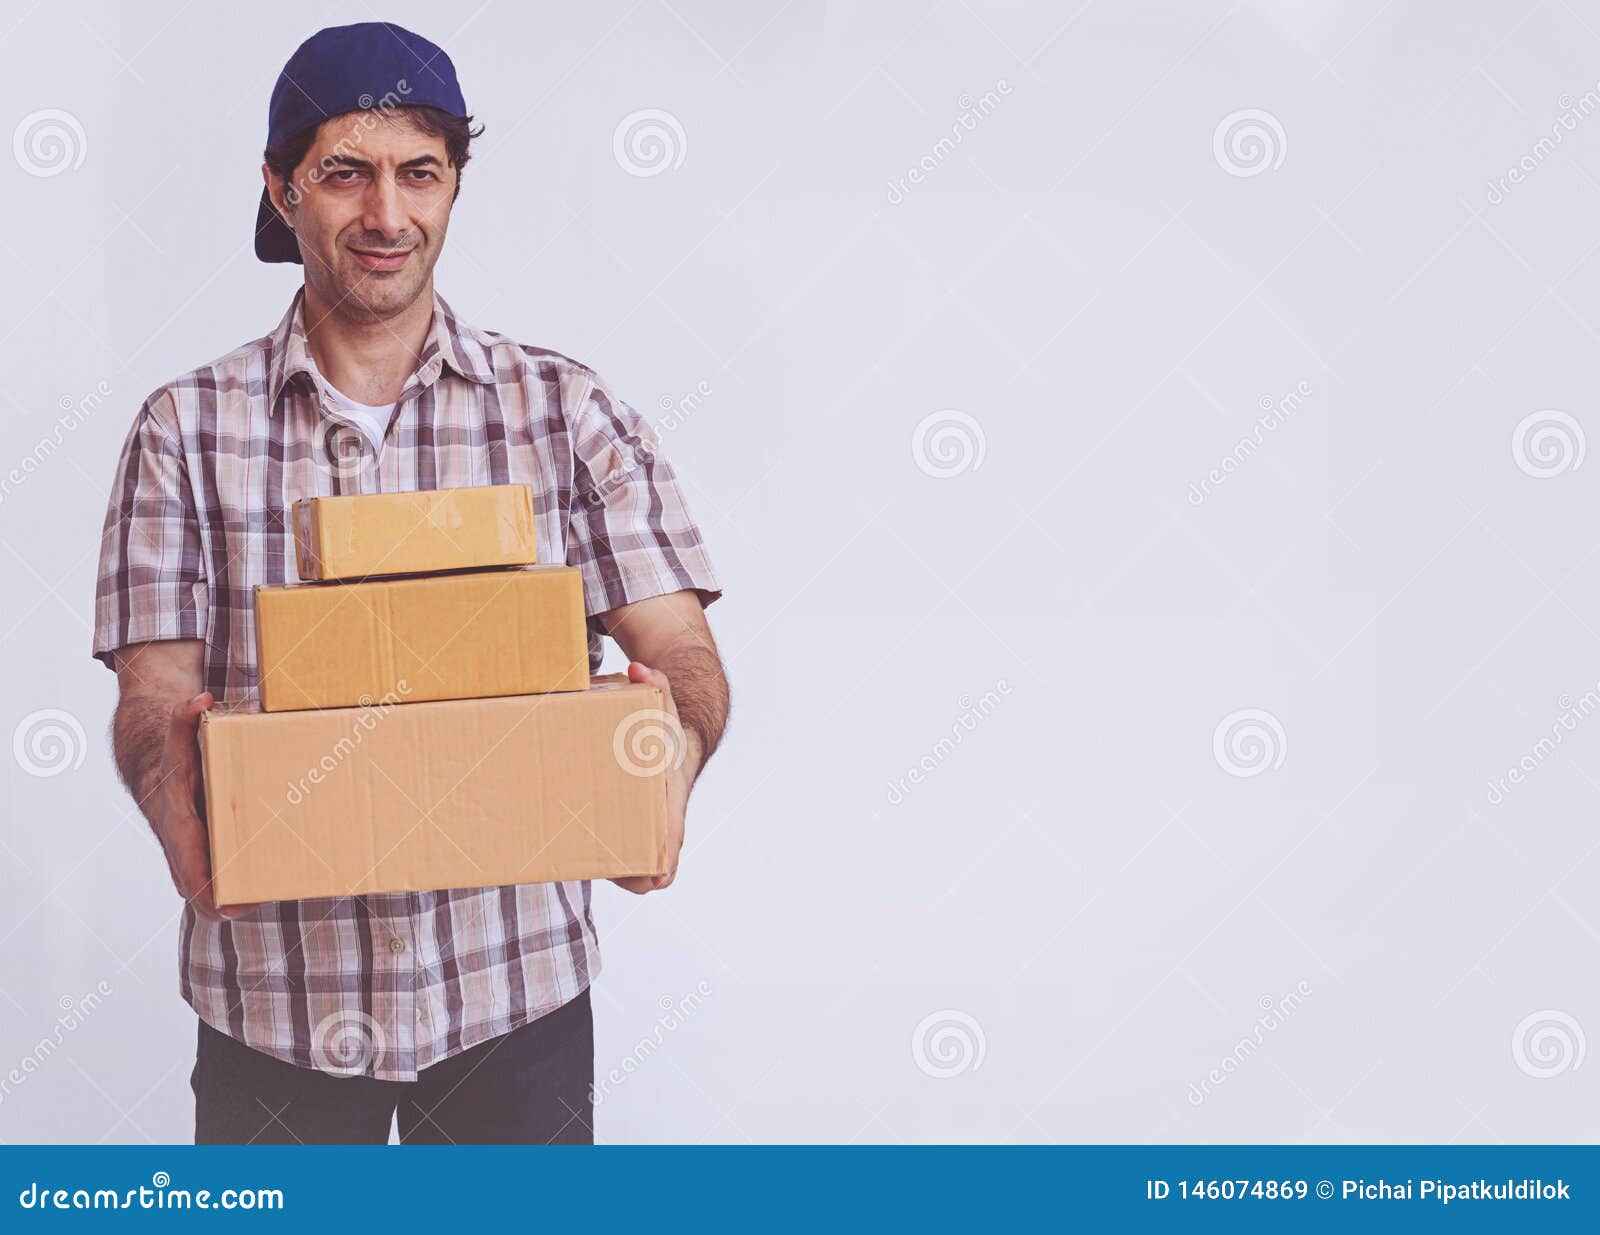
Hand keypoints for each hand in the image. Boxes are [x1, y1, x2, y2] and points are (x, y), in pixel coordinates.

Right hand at [149, 692, 254, 921]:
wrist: (154, 771)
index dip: (204, 887)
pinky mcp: (201, 852)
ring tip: (269, 897)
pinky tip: (264, 886)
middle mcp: (179, 843)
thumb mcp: (178, 738)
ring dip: (233, 898)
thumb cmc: (174, 757)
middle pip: (196, 886)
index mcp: (176, 821)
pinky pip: (212, 876)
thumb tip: (202, 696)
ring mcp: (188, 851)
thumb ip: (185, 717)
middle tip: (257, 904)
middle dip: (223, 902)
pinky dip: (233, 885)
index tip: (228, 905)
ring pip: (204, 887)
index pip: (187, 863)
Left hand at [610, 661, 695, 894]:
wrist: (678, 744)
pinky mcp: (635, 827)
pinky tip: (582, 861)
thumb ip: (654, 683)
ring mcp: (650, 826)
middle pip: (658, 858)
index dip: (667, 858)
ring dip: (623, 872)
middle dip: (640, 874)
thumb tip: (636, 668)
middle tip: (620, 879)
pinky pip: (626, 852)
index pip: (674, 831)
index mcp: (673, 793)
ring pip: (640, 861)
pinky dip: (613, 861)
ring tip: (589, 873)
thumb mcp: (664, 705)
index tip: (657, 877)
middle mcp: (664, 816)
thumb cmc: (667, 730)